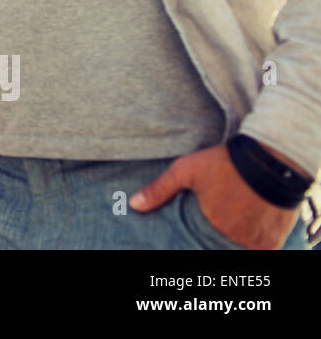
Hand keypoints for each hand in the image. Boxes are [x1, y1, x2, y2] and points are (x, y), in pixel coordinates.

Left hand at [129, 144, 300, 248]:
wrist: (270, 159)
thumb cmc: (225, 163)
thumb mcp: (186, 170)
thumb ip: (160, 189)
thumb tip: (134, 205)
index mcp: (212, 225)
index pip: (200, 239)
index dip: (202, 230)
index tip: (205, 219)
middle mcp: (235, 237)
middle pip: (222, 241)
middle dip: (220, 231)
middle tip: (222, 214)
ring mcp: (256, 240)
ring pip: (241, 245)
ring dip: (238, 235)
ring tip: (236, 216)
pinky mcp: (273, 238)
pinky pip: (263, 249)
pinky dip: (257, 240)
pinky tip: (251, 224)